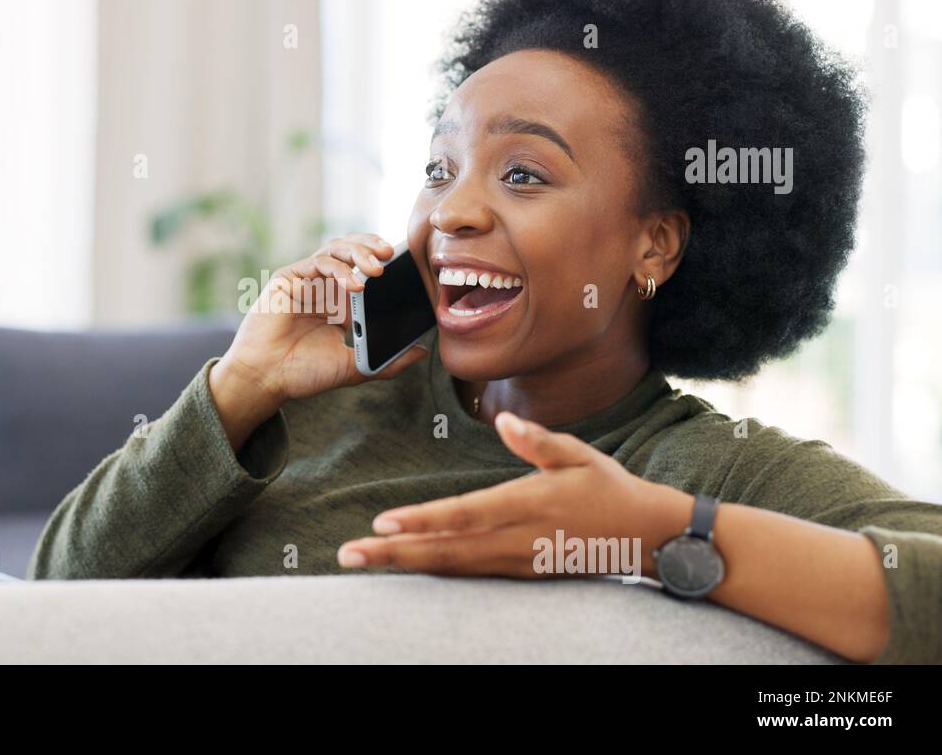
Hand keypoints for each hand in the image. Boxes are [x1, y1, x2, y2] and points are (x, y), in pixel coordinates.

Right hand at [210, 234, 429, 448]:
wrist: (268, 378)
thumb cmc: (304, 373)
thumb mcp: (356, 368)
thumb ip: (388, 362)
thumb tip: (422, 352)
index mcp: (341, 303)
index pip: (365, 268)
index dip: (383, 261)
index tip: (408, 264)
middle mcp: (324, 287)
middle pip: (352, 251)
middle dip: (373, 247)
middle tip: (392, 254)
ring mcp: (306, 280)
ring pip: (335, 249)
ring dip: (359, 252)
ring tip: (377, 268)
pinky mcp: (288, 279)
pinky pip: (317, 263)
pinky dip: (339, 270)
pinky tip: (354, 285)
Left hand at [337, 410, 691, 579]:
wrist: (647, 538)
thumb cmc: (610, 489)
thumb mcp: (579, 455)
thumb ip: (537, 440)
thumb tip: (504, 420)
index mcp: (528, 503)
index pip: (464, 514)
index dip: (422, 521)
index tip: (382, 524)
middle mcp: (517, 538)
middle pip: (446, 550)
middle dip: (394, 554)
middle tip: (347, 555)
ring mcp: (517, 561)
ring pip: (452, 567)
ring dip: (405, 564)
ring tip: (362, 561)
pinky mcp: (520, 572)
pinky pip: (468, 573)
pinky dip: (433, 571)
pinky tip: (406, 565)